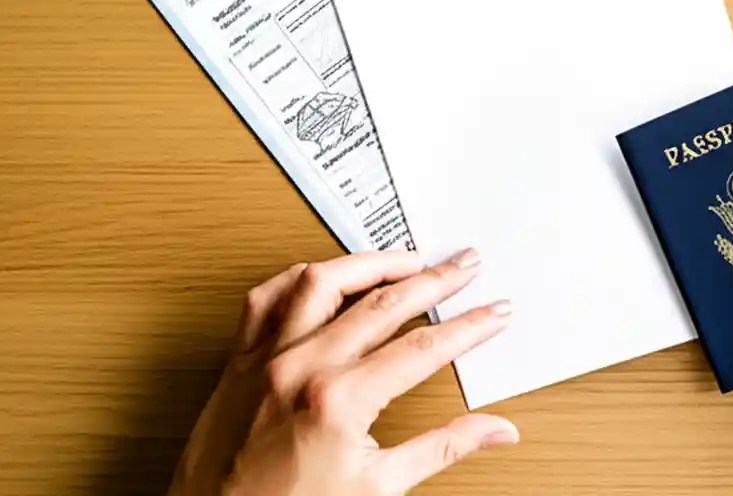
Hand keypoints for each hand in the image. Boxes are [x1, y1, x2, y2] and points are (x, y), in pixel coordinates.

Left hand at [169, 249, 517, 495]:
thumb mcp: (377, 489)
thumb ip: (442, 448)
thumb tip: (495, 430)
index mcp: (338, 401)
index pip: (423, 348)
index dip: (468, 327)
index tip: (494, 312)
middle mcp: (300, 368)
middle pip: (384, 302)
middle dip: (434, 280)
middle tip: (464, 266)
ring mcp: (265, 358)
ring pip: (323, 281)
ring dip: (371, 263)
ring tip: (405, 259)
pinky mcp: (237, 361)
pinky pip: (266, 298)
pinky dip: (299, 278)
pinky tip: (325, 274)